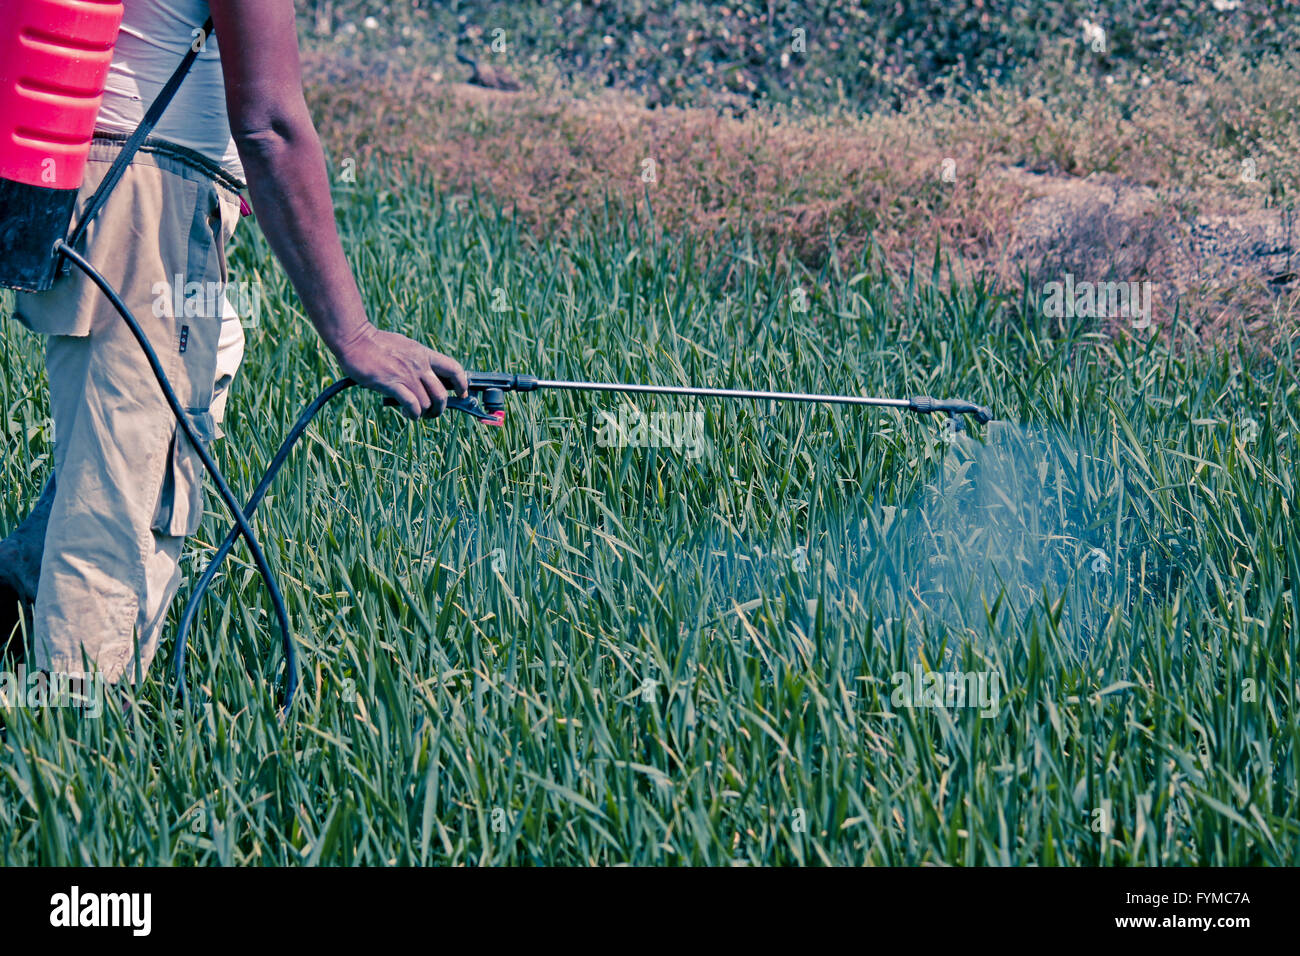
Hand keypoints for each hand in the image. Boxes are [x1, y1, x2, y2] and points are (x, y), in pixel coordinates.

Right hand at [333, 322, 468, 418]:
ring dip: (424, 413)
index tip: (461, 393)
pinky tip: (409, 414)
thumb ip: (418, 360)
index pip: (454, 368)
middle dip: (440, 408)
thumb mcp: (405, 347)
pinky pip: (412, 405)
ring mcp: (406, 375)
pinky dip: (413, 414)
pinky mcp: (392, 384)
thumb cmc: (376, 344)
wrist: (355, 340)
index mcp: (424, 354)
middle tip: (433, 412)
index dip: (462, 384)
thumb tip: (427, 376)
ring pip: (427, 403)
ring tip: (415, 413)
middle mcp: (419, 365)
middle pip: (442, 393)